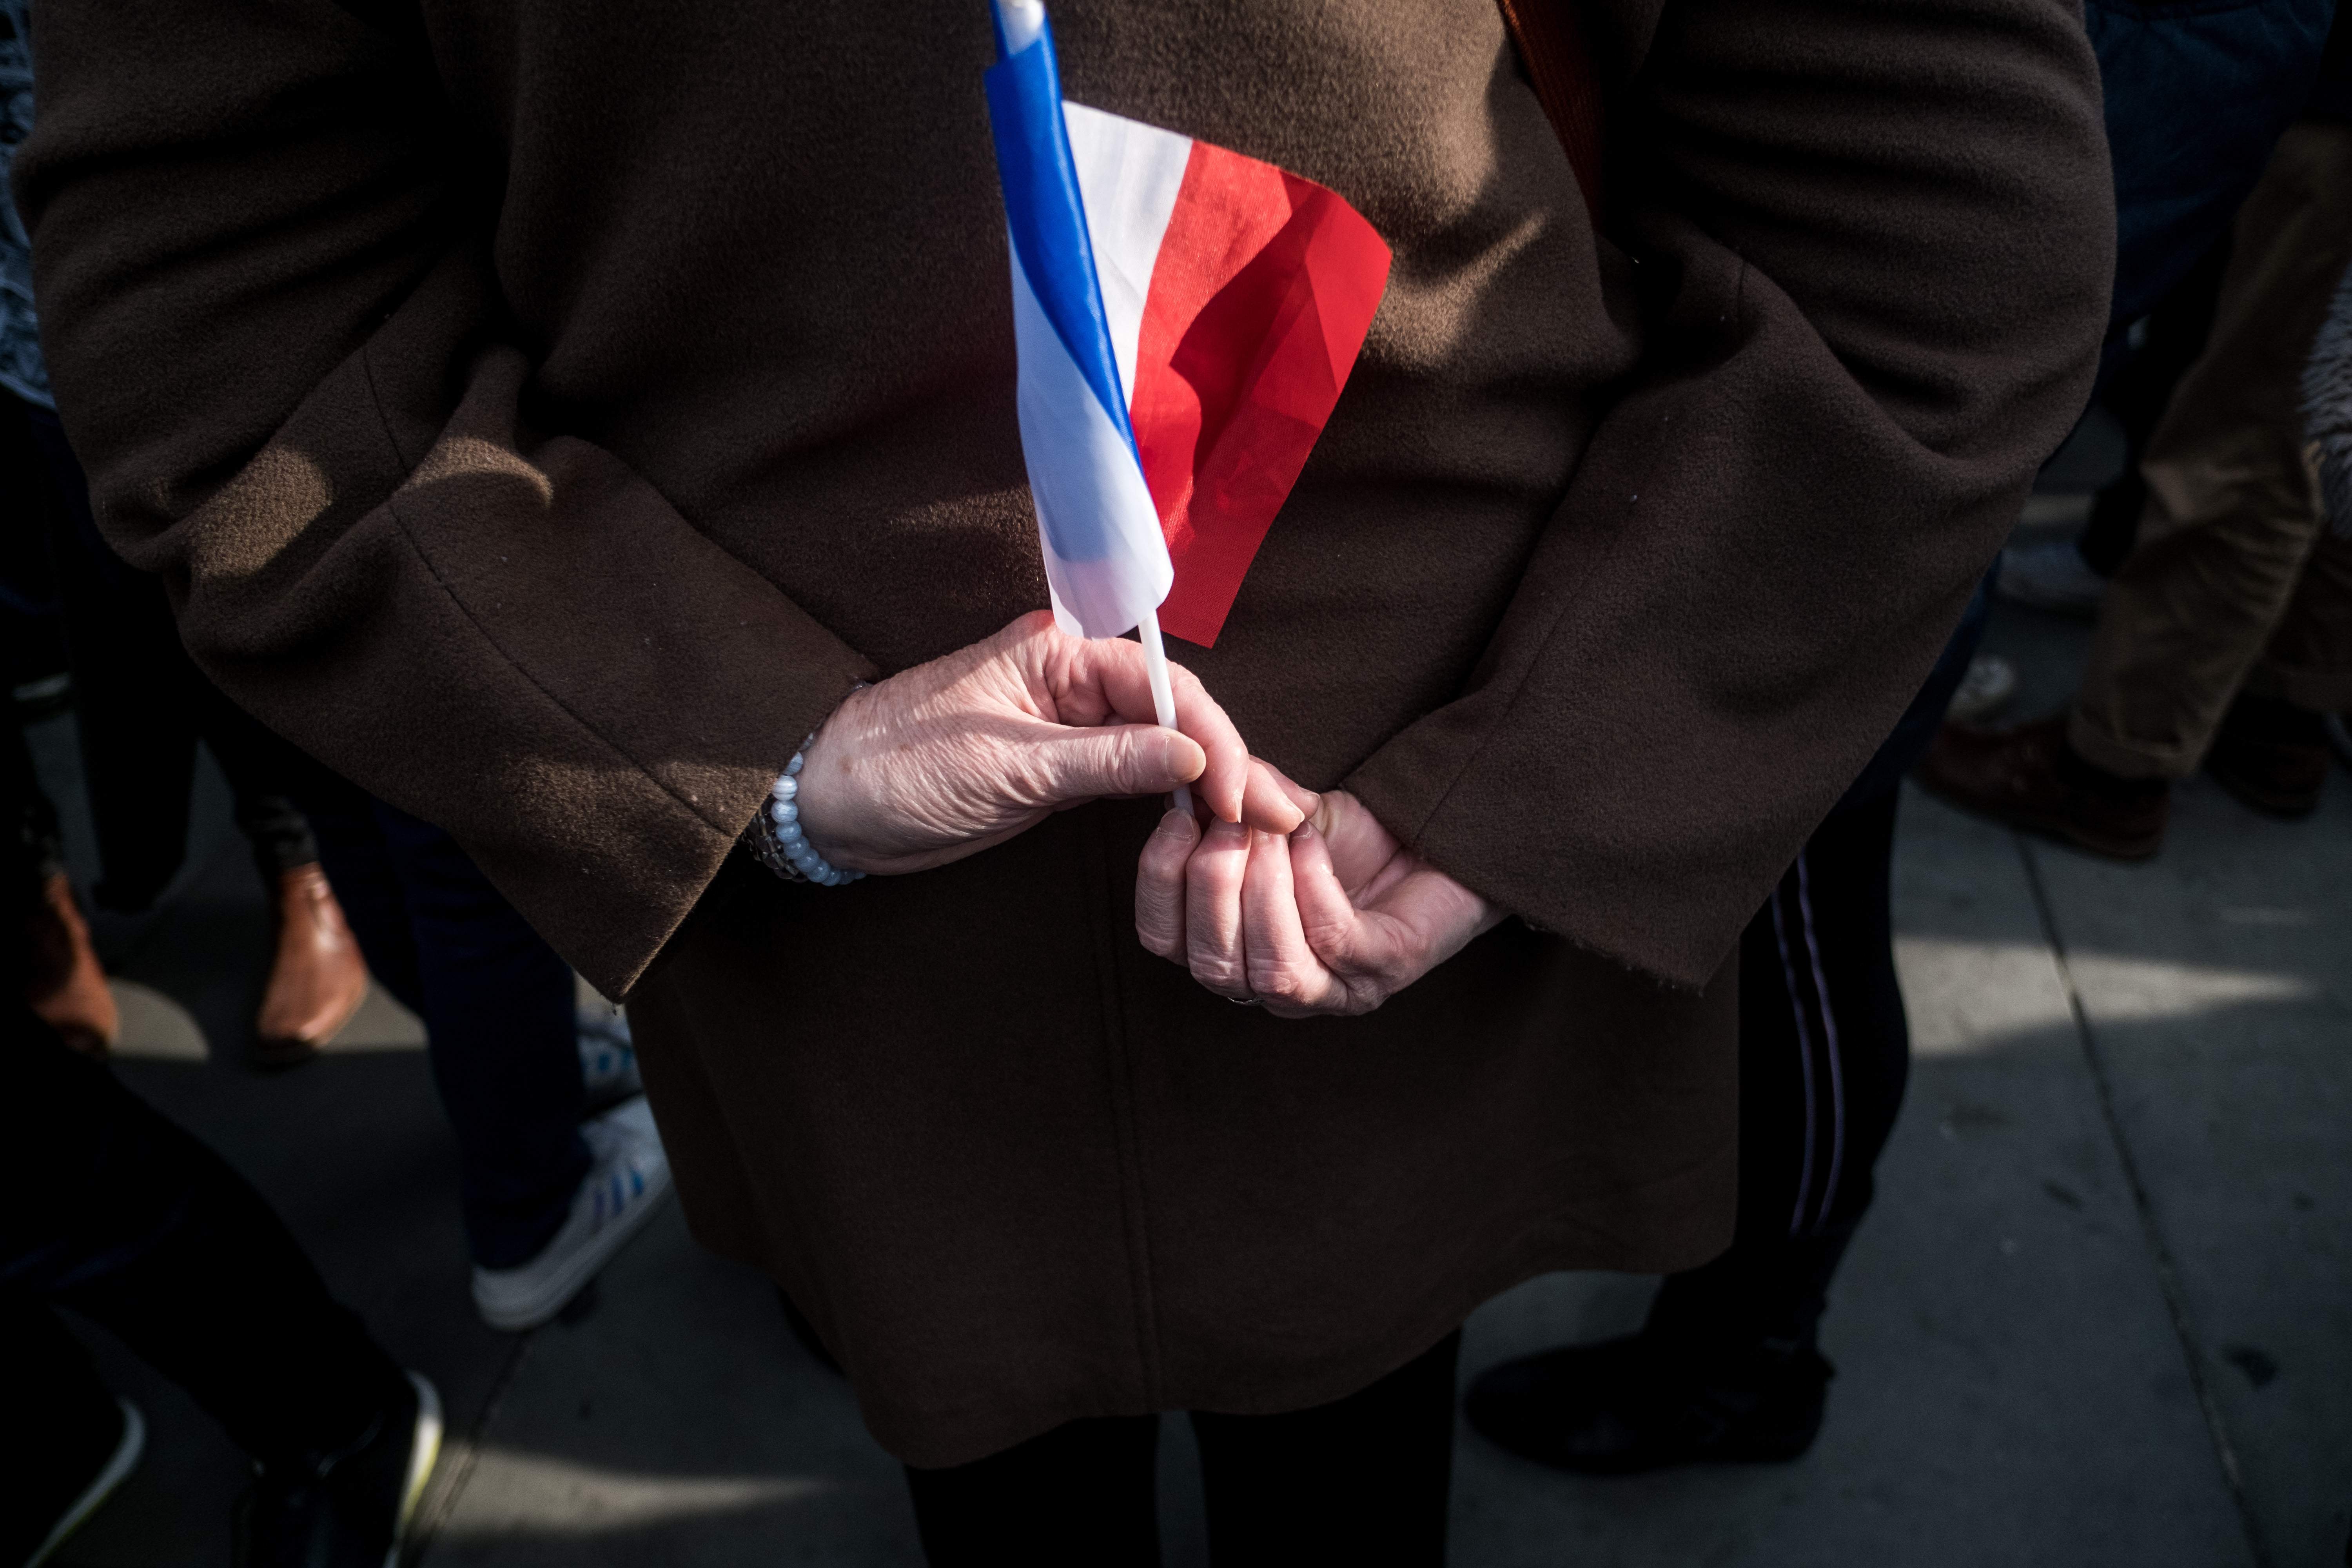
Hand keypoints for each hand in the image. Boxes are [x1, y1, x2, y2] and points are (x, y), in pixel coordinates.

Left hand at [795, 612, 1303, 874]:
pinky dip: (1169, 798)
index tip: (1237, 789)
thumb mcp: (1008, 766)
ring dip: (1205, 782)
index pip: (1160, 685)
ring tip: (1254, 824)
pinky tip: (1203, 822)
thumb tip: (1193, 757)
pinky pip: (1130, 777)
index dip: (1209, 735)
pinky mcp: (1059, 772)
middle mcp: (1070, 681)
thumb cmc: (898, 767)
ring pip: (1157, 747)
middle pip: (1171, 712)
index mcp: (1057, 653)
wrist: (831, 805)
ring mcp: (1068, 728)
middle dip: (1223, 759)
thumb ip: (1104, 761)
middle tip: (1271, 813)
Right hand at [1134, 773, 1502, 1016]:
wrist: (1433, 845)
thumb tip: (1201, 775)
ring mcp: (1328, 990)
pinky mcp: (1379, 974)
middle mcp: (1270, 984)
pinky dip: (1313, 885)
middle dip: (1214, 882)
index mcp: (1230, 947)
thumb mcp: (1280, 811)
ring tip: (1276, 830)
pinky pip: (1331, 941)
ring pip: (1271, 967)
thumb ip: (1238, 798)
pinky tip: (1312, 842)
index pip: (1164, 941)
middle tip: (1235, 819)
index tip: (1179, 817)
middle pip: (1211, 963)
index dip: (1160, 881)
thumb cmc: (1353, 842)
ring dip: (1264, 888)